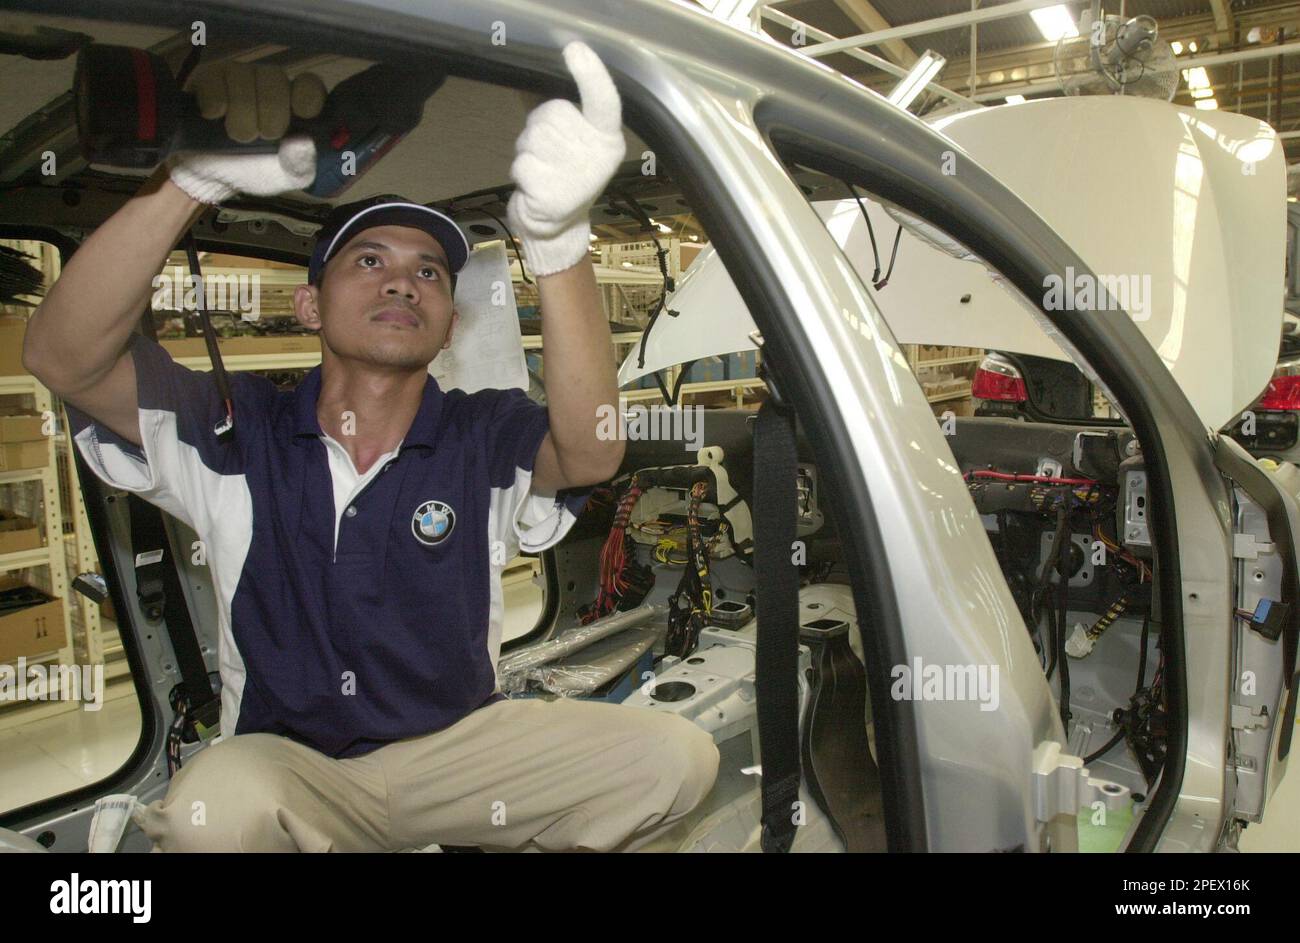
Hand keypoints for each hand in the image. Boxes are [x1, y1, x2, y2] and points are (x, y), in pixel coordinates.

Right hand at [167, 62, 327, 204]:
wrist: (213, 177)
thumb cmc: (256, 170)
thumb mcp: (286, 176)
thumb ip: (301, 163)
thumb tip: (304, 141)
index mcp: (295, 102)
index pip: (309, 83)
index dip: (308, 94)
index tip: (303, 114)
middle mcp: (268, 82)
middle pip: (275, 76)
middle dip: (271, 112)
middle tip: (264, 137)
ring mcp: (237, 76)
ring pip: (243, 76)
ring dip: (242, 113)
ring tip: (238, 136)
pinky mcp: (207, 78)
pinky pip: (214, 79)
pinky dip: (215, 101)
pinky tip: (213, 117)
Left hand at [507, 42, 624, 277]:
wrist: (558, 229)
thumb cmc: (563, 176)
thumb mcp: (573, 143)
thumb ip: (561, 113)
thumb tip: (531, 72)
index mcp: (608, 139)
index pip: (604, 101)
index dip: (590, 74)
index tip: (575, 49)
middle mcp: (598, 156)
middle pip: (552, 113)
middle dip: (539, 129)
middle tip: (549, 156)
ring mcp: (577, 178)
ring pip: (532, 137)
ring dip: (527, 151)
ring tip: (542, 172)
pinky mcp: (553, 197)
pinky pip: (522, 163)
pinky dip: (520, 173)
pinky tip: (535, 188)